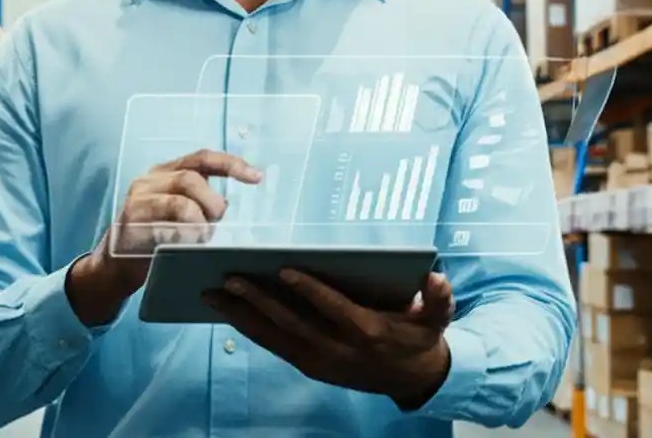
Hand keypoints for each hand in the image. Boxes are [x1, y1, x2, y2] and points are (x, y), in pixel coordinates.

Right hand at [66, 149, 262, 325]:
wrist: (115, 264)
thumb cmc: (154, 236)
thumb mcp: (178, 212)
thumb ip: (198, 201)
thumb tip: (227, 204)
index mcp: (165, 172)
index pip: (202, 158)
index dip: (232, 164)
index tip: (257, 177)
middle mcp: (149, 180)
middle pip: (191, 178)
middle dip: (213, 202)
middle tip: (217, 221)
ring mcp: (137, 201)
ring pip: (179, 202)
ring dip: (199, 221)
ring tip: (202, 236)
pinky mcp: (130, 224)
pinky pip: (163, 227)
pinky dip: (182, 236)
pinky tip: (185, 245)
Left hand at [205, 270, 454, 409]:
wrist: (414, 380)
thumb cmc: (420, 338)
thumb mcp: (437, 320)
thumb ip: (439, 299)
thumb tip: (436, 277)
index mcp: (367, 331)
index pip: (333, 308)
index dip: (309, 290)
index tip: (284, 269)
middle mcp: (338, 349)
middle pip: (292, 323)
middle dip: (258, 300)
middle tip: (229, 277)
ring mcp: (320, 360)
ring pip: (274, 337)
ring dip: (241, 316)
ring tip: (212, 294)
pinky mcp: (309, 366)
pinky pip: (273, 346)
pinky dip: (248, 329)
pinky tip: (226, 311)